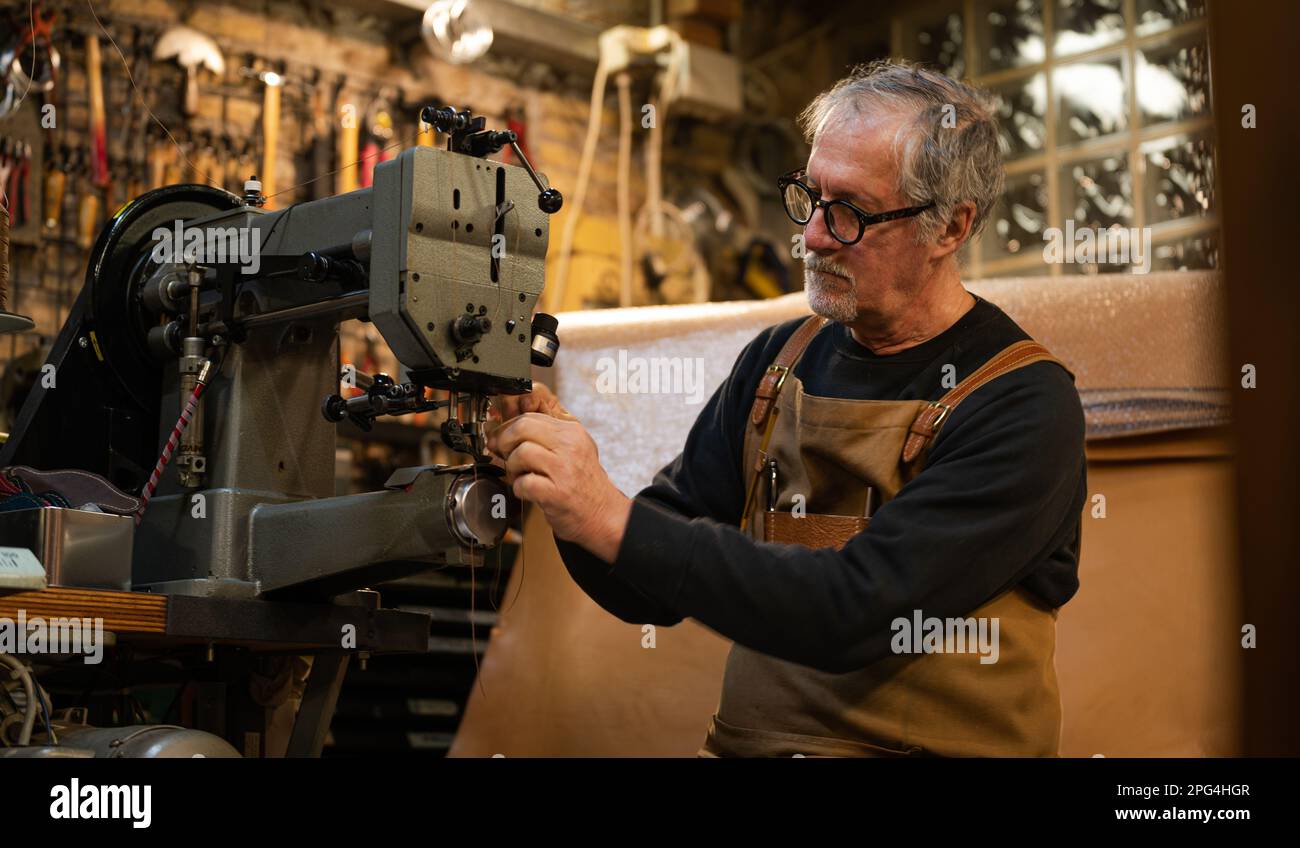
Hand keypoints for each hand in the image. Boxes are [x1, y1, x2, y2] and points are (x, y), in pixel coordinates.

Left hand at [485, 384, 631, 562]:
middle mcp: (570, 446)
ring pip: (521, 453)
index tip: (501, 440)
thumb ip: (543, 439)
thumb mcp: (572, 451)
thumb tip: (501, 435)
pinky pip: (523, 482)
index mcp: (572, 432)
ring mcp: (565, 469)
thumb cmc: (583, 485)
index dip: (508, 428)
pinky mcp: (557, 493)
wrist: (603, 514)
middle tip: (505, 456)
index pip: (530, 417)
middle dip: (505, 442)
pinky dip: (518, 488)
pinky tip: (527, 491)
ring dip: (512, 467)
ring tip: (521, 476)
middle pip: (522, 428)